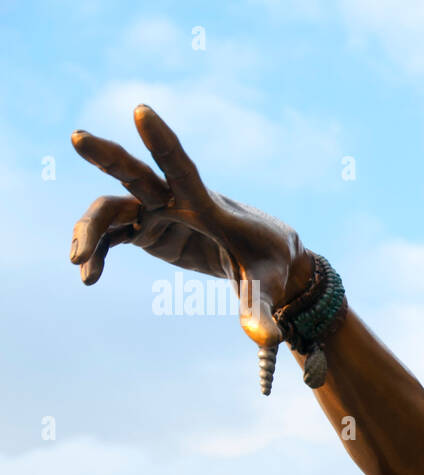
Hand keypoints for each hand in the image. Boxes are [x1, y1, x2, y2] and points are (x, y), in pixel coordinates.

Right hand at [69, 104, 312, 346]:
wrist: (270, 262)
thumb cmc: (272, 263)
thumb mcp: (267, 286)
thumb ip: (261, 309)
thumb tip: (267, 340)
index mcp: (207, 204)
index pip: (182, 168)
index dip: (163, 141)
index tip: (141, 111)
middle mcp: (178, 202)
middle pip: (137, 174)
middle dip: (108, 156)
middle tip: (77, 139)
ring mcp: (160, 214)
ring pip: (113, 210)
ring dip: (91, 230)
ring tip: (80, 264)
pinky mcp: (151, 232)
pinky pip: (113, 236)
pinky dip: (97, 250)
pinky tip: (89, 275)